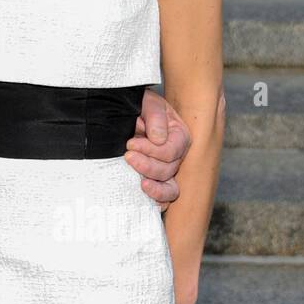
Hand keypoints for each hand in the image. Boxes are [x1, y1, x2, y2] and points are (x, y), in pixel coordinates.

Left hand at [124, 87, 191, 209]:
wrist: (125, 114)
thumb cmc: (139, 107)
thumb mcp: (148, 103)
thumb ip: (155, 116)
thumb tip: (159, 139)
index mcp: (179, 136)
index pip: (171, 151)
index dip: (151, 150)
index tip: (130, 144)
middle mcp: (176, 156)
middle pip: (169, 170)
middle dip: (147, 165)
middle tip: (127, 156)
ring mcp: (167, 170)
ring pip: (170, 188)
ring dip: (155, 188)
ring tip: (140, 183)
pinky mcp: (155, 180)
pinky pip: (164, 198)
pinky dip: (157, 200)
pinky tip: (145, 197)